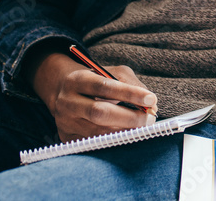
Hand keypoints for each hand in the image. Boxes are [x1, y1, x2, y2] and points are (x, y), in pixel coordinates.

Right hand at [28, 50, 157, 141]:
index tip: (151, 99)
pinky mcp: (67, 137)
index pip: (105, 86)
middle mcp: (67, 101)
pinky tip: (128, 135)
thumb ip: (132, 84)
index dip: (129, 93)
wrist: (64, 93)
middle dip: (129, 117)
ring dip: (125, 131)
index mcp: (77, 80)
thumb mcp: (112, 72)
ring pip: (98, 131)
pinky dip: (114, 140)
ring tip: (143, 127)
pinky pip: (94, 142)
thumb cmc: (96, 81)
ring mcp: (65, 122)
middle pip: (99, 112)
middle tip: (150, 118)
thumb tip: (151, 105)